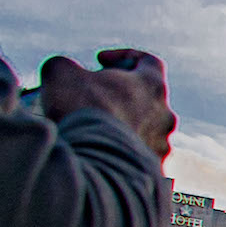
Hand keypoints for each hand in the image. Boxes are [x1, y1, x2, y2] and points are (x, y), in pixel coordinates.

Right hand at [39, 50, 176, 159]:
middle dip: (118, 96)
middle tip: (92, 99)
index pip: (148, 62)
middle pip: (145, 99)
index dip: (123, 56)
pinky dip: (119, 153)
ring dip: (120, 126)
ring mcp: (162, 146)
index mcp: (152, 86)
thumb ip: (64, 65)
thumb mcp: (60, 72)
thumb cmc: (80, 111)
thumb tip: (64, 73)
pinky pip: (137, 157)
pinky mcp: (154, 171)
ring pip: (142, 130)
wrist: (94, 164)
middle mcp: (165, 116)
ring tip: (91, 130)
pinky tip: (97, 153)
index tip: (100, 61)